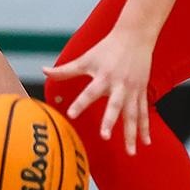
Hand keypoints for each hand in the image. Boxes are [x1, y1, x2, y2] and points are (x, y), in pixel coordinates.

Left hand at [43, 26, 154, 155]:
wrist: (135, 36)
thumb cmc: (107, 47)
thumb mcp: (86, 58)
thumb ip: (65, 70)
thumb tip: (43, 71)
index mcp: (103, 77)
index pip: (89, 92)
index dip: (80, 103)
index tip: (71, 114)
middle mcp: (119, 85)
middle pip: (114, 106)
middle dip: (110, 122)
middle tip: (104, 137)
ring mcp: (132, 90)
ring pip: (133, 115)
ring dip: (132, 134)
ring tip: (131, 152)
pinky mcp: (141, 92)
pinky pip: (144, 113)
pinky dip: (145, 128)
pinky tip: (146, 143)